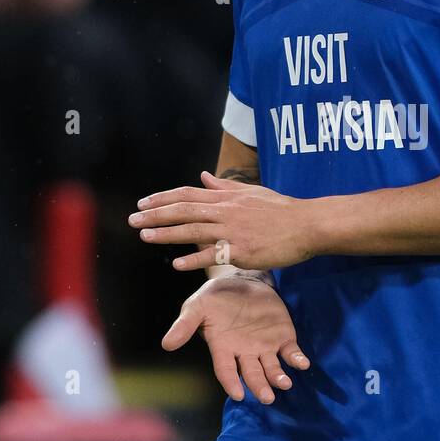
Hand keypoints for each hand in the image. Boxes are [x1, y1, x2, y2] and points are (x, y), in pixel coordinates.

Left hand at [128, 170, 321, 270]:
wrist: (307, 225)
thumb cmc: (282, 210)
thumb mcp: (252, 192)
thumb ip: (225, 186)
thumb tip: (203, 177)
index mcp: (227, 197)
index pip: (188, 195)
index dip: (163, 198)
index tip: (143, 203)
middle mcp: (226, 211)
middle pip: (184, 210)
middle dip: (155, 214)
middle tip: (132, 220)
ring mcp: (233, 230)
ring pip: (193, 230)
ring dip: (166, 233)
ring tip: (144, 236)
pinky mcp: (243, 250)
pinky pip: (214, 255)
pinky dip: (194, 258)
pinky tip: (176, 264)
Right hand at [163, 275, 310, 403]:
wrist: (241, 279)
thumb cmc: (216, 297)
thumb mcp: (196, 307)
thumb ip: (185, 326)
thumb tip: (167, 345)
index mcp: (224, 349)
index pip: (226, 370)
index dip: (232, 382)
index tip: (238, 394)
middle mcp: (245, 353)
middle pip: (253, 374)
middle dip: (260, 386)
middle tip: (267, 398)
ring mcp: (265, 346)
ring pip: (272, 368)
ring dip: (279, 377)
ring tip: (284, 384)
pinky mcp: (283, 336)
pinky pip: (291, 352)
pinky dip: (296, 359)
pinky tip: (302, 363)